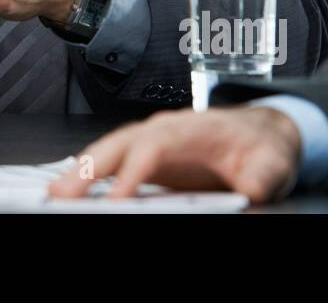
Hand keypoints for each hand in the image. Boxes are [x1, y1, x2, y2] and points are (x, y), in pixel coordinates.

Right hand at [47, 106, 302, 202]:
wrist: (261, 133)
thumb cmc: (260, 145)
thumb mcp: (271, 162)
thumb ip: (261, 175)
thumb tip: (250, 187)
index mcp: (189, 128)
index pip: (151, 147)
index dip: (130, 173)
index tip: (114, 199)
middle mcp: (162, 130)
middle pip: (117, 144)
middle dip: (87, 168)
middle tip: (61, 194)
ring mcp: (150, 142)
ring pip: (108, 151)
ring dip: (80, 171)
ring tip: (56, 194)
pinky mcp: (146, 157)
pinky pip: (111, 162)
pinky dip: (89, 174)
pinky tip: (72, 189)